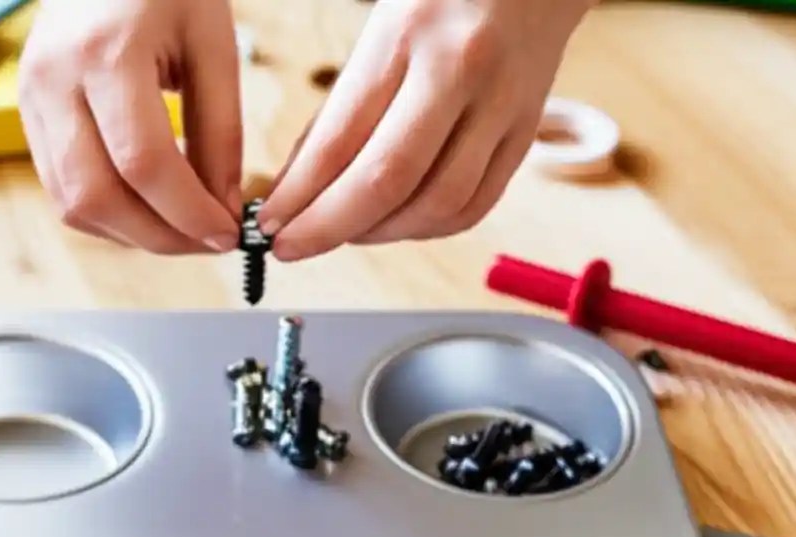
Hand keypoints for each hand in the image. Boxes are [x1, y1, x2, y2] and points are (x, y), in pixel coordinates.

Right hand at [18, 0, 243, 253]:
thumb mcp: (212, 44)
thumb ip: (220, 130)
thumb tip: (222, 209)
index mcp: (107, 53)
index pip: (144, 163)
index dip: (189, 213)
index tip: (228, 233)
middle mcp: (55, 80)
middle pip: (97, 196)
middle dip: (159, 236)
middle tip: (208, 242)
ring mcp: (31, 99)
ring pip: (71, 204)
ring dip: (131, 234)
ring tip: (181, 230)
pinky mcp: (27, 114)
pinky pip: (62, 188)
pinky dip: (108, 213)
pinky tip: (148, 209)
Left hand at [258, 0, 595, 260]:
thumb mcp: (379, 32)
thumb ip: (340, 109)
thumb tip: (294, 190)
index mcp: (407, 34)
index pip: (340, 139)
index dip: (298, 196)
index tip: (267, 225)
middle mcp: (459, 70)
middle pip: (388, 179)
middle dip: (329, 227)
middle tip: (291, 246)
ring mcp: (502, 104)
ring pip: (437, 203)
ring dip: (379, 234)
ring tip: (343, 234)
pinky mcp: (528, 132)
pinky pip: (476, 205)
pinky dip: (427, 228)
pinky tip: (395, 225)